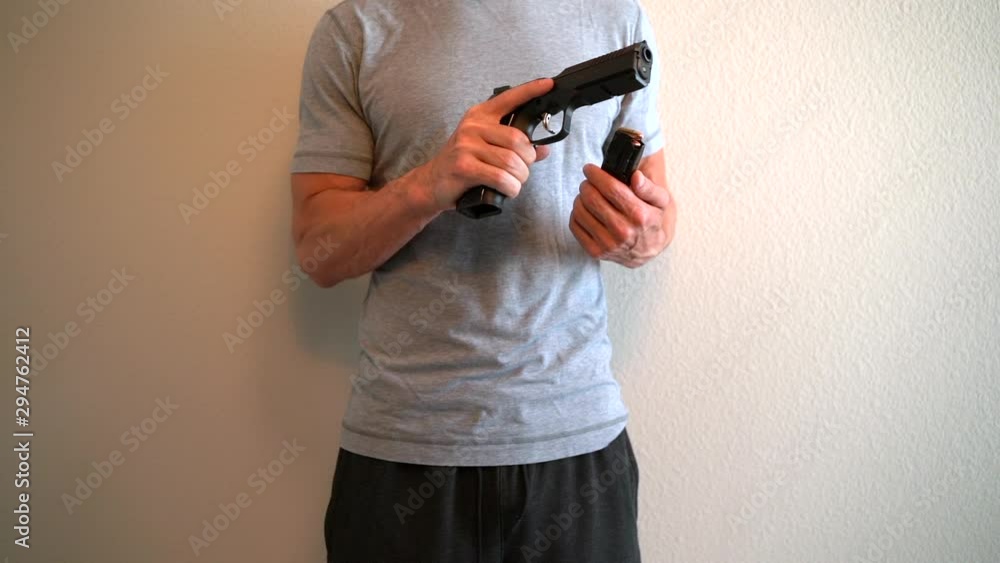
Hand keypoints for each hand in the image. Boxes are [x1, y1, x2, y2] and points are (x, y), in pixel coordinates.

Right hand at [418, 78, 553, 212]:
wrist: (431, 183)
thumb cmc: (462, 164)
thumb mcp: (487, 149)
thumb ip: (515, 147)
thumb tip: (543, 149)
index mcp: (480, 116)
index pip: (509, 99)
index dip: (531, 91)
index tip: (549, 84)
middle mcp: (474, 126)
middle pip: (519, 141)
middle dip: (527, 161)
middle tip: (521, 171)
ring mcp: (467, 145)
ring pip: (512, 162)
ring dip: (519, 178)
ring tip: (512, 183)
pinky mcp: (464, 166)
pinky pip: (500, 178)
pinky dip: (510, 188)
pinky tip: (507, 190)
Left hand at [569, 164, 673, 267]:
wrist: (648, 250)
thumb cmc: (651, 220)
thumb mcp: (660, 201)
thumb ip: (649, 187)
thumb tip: (636, 176)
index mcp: (639, 215)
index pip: (610, 188)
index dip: (596, 175)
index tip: (589, 169)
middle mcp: (623, 231)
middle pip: (592, 198)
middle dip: (586, 185)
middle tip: (588, 182)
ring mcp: (608, 244)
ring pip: (580, 211)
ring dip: (580, 198)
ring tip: (587, 196)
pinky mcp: (595, 252)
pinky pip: (575, 226)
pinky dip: (576, 214)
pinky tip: (585, 211)